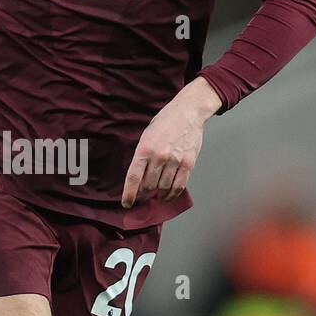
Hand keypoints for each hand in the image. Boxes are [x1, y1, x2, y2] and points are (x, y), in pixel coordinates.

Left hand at [121, 77, 221, 208]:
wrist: (187, 112)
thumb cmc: (165, 123)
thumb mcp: (146, 136)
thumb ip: (142, 157)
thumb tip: (139, 180)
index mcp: (144, 149)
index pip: (134, 177)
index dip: (129, 194)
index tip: (126, 203)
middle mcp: (159, 156)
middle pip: (149, 185)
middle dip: (145, 192)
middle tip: (144, 193)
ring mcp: (175, 161)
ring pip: (163, 187)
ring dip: (159, 194)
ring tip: (157, 194)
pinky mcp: (188, 163)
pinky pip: (179, 186)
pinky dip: (172, 194)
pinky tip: (168, 196)